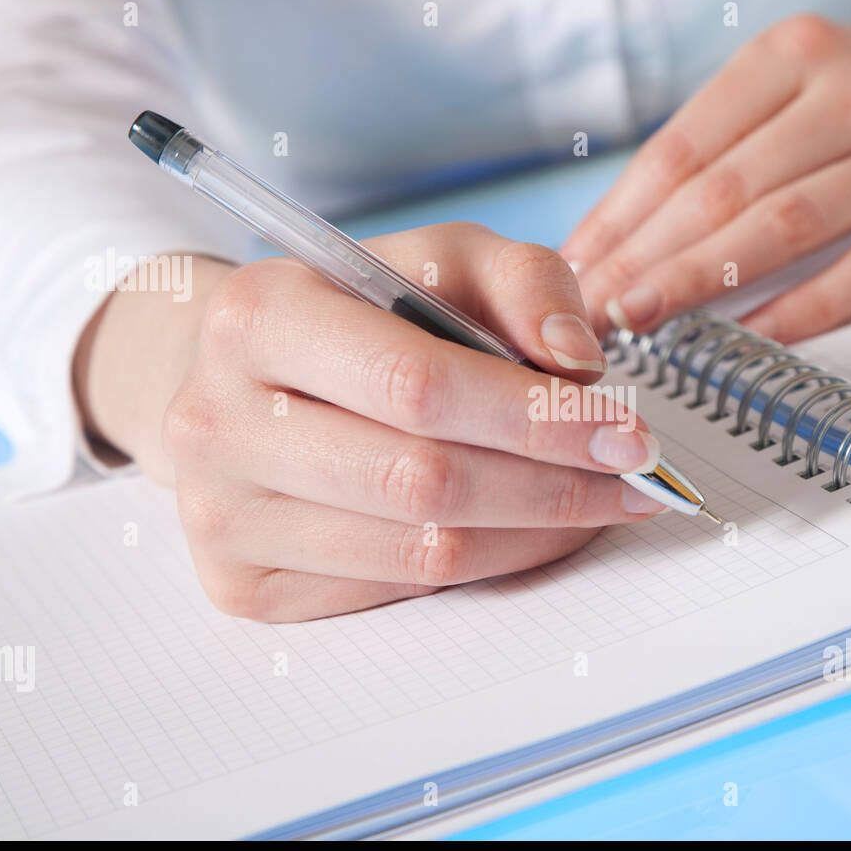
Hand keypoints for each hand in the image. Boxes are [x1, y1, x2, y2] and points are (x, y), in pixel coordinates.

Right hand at [77, 223, 665, 620]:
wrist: (241, 380)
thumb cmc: (357, 314)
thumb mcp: (439, 260)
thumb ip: (521, 283)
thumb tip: (577, 367)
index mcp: (259, 318)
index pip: (417, 384)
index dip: (537, 419)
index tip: (627, 433)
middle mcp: (216, 422)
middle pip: (424, 479)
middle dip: (555, 485)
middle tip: (634, 479)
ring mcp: (222, 517)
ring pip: (422, 551)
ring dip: (538, 532)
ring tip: (600, 504)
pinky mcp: (244, 587)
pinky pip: (399, 591)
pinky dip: (490, 564)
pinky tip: (531, 530)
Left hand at [564, 0, 850, 342]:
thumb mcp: (797, 82)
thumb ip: (722, 143)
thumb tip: (623, 233)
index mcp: (793, 56)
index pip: (683, 147)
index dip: (620, 215)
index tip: (573, 268)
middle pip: (724, 189)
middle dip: (645, 258)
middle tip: (591, 312)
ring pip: (786, 226)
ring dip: (703, 281)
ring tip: (644, 322)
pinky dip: (802, 309)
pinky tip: (749, 339)